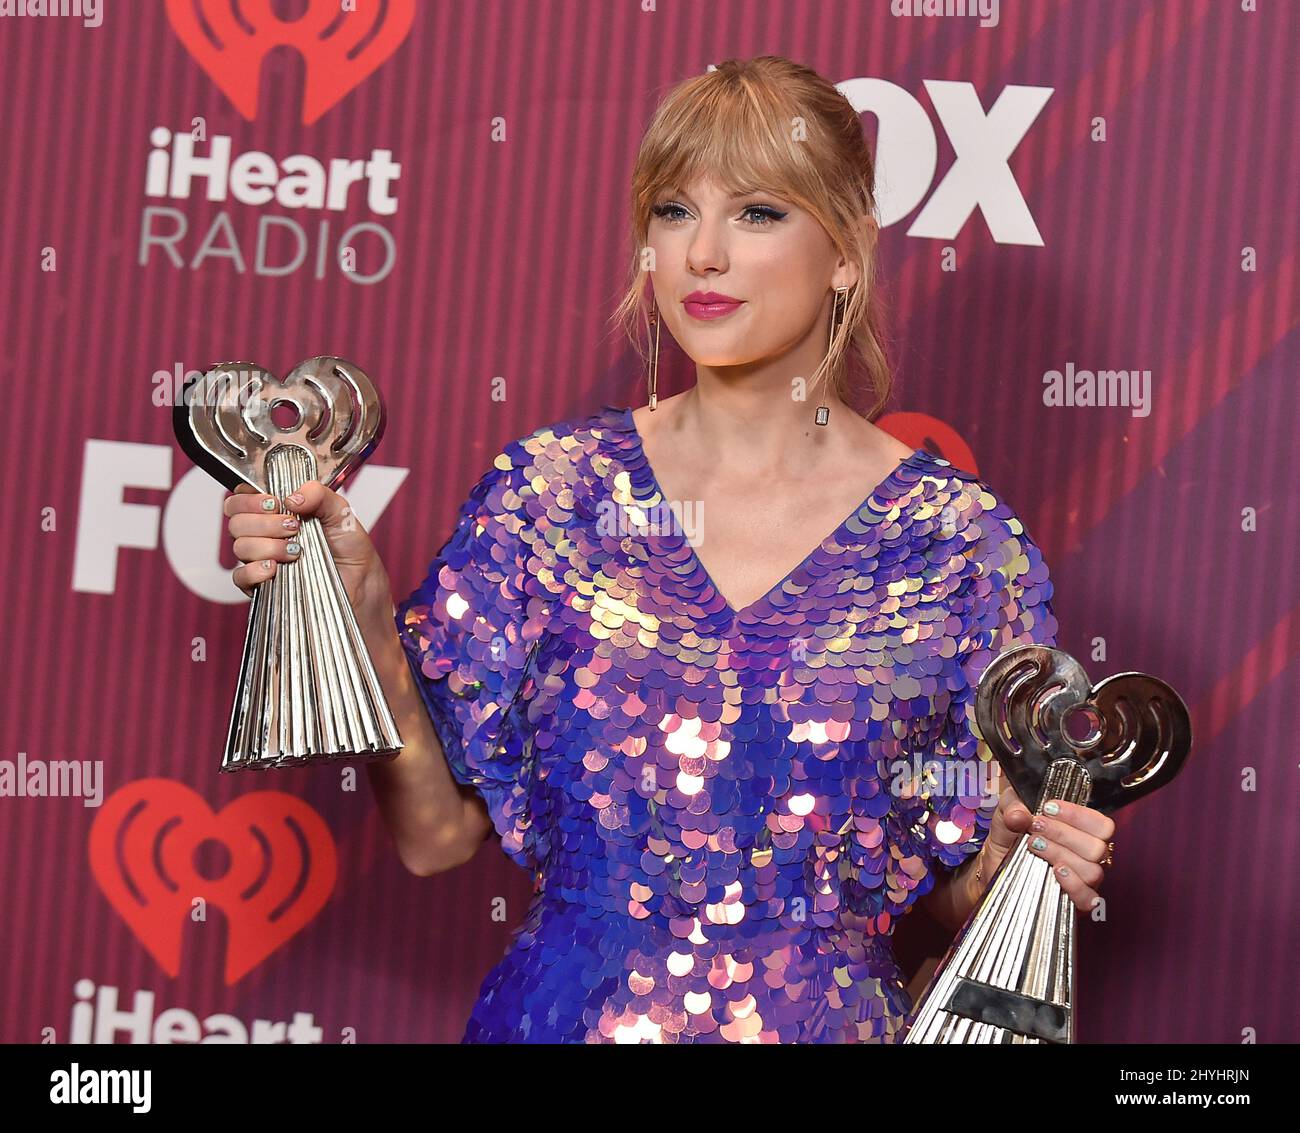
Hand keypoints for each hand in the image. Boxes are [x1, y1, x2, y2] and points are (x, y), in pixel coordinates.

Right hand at [223, 480, 390, 614]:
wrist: (361, 582)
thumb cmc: (350, 548)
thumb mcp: (340, 512)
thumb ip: (319, 494)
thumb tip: (292, 497)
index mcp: (277, 513)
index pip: (241, 499)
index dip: (250, 499)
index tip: (274, 502)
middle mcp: (264, 535)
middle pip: (237, 522)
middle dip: (264, 522)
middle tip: (292, 527)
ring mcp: (262, 561)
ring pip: (240, 547)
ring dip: (268, 546)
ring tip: (296, 550)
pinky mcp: (263, 586)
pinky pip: (240, 577)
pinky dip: (255, 570)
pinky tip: (276, 568)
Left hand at [979, 786, 1116, 912]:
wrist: (995, 864)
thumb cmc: (1010, 835)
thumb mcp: (1007, 811)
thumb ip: (1012, 806)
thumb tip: (1019, 816)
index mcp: (1084, 832)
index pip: (1102, 825)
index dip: (1078, 815)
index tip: (1049, 808)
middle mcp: (1090, 858)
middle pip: (1097, 848)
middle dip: (1063, 833)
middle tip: (1036, 826)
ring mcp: (1085, 882)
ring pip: (1092, 871)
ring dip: (1060, 854)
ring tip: (1034, 844)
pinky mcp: (1075, 903)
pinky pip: (1088, 899)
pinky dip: (1074, 885)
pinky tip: (1054, 871)